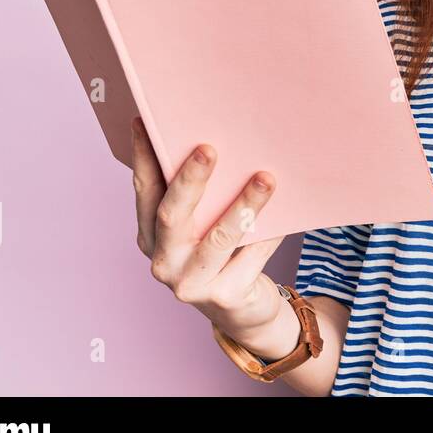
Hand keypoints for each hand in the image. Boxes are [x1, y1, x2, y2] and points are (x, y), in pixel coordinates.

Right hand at [129, 117, 286, 336]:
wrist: (243, 311)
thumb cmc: (221, 254)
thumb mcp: (201, 226)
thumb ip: (200, 196)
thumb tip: (217, 137)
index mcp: (150, 237)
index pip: (145, 192)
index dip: (144, 158)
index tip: (146, 122)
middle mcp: (164, 261)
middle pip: (172, 216)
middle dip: (190, 180)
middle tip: (208, 148)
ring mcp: (192, 283)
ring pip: (219, 238)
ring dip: (243, 205)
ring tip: (265, 177)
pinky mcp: (226, 296)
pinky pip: (254, 255)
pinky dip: (271, 231)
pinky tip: (289, 211)